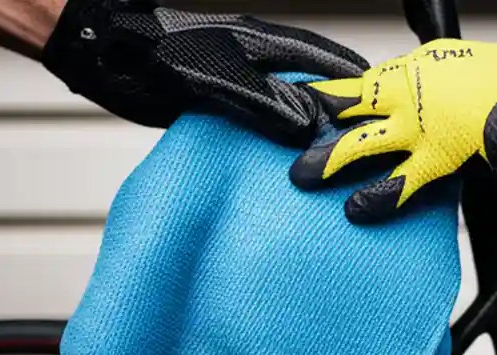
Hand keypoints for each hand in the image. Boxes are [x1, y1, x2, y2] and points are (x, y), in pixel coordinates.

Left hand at [41, 0, 367, 145]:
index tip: (386, 103)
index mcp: (267, 46)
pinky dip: (280, 142)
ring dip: (310, 131)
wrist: (109, 54)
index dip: (358, 83)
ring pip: (289, 107)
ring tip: (336, 159)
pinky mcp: (221, 101)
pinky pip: (262, 124)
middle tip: (367, 140)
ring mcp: (240, 80)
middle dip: (340, 110)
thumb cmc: (160, 57)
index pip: (328, 61)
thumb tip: (314, 130)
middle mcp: (259, 61)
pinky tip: (289, 167)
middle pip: (314, 86)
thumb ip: (269, 105)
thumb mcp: (222, 82)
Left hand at [289, 24, 496, 223]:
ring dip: (330, 163)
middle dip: (310, 129)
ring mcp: (418, 130)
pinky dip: (378, 198)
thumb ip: (404, 79)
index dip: (314, 99)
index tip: (289, 108)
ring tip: (303, 178)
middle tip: (283, 143)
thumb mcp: (437, 61)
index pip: (346, 87)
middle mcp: (404, 99)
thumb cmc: (490, 74)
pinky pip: (402, 183)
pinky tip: (356, 210)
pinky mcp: (439, 158)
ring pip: (362, 145)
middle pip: (343, 113)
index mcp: (402, 74)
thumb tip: (379, 90)